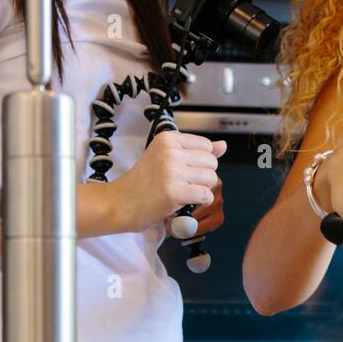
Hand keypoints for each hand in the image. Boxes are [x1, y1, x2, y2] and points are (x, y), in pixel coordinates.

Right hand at [108, 132, 226, 232]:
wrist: (119, 203)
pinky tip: (186, 201)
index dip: (199, 162)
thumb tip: (223, 145)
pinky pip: (205, 195)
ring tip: (183, 192)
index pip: (207, 146)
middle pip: (212, 162)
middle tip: (182, 183)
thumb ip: (197, 151)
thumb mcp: (167, 158)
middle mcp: (170, 151)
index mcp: (168, 138)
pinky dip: (200, 201)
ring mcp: (171, 171)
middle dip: (202, 176)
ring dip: (202, 189)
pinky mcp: (174, 191)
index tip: (182, 170)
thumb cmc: (142, 183)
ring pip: (211, 178)